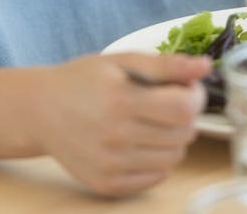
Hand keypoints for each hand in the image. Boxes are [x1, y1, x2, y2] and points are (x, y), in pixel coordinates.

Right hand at [36, 51, 209, 196]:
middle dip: (186, 115)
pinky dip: (158, 159)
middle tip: (168, 102)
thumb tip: (205, 66)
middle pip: (183, 134)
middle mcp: (116, 137)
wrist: (41, 111)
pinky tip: (141, 141)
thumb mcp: (122, 61)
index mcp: (121, 101)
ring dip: (174, 138)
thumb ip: (166, 65)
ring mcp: (112, 165)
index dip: (195, 96)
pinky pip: (156, 177)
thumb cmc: (83, 80)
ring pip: (174, 158)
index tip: (188, 88)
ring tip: (153, 121)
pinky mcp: (108, 185)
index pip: (183, 109)